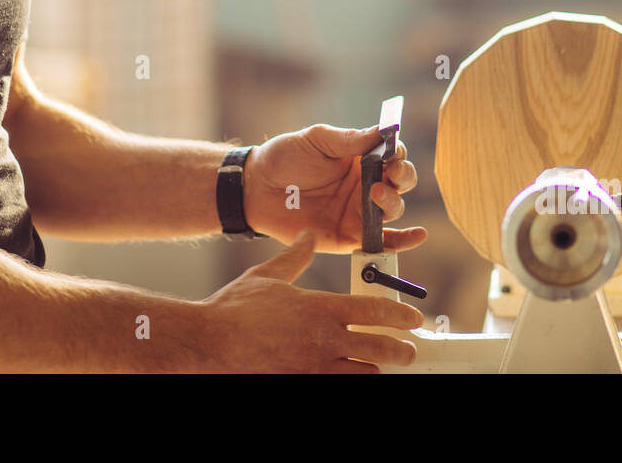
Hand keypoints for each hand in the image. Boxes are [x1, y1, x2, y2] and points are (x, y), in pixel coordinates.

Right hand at [199, 230, 421, 371]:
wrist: (207, 343)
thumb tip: (308, 234)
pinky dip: (349, 382)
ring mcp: (314, 369)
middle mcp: (324, 340)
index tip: (413, 319)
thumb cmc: (234, 309)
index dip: (400, 315)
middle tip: (408, 351)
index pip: (374, 310)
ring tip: (379, 367)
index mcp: (320, 308)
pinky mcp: (303, 385)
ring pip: (364, 375)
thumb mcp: (268, 275)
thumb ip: (295, 256)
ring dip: (374, 371)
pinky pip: (339, 388)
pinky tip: (350, 378)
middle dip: (401, 351)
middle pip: (380, 349)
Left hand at [242, 123, 426, 253]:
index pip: (394, 155)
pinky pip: (382, 242)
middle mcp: (365, 186)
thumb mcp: (317, 140)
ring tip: (375, 194)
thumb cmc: (285, 157)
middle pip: (400, 183)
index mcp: (361, 159)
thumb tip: (383, 131)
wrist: (256, 188)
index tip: (392, 153)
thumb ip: (349, 140)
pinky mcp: (349, 238)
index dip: (398, 154)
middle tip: (390, 173)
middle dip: (402, 177)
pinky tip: (418, 235)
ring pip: (393, 210)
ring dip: (392, 202)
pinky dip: (403, 242)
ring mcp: (359, 213)